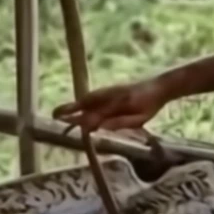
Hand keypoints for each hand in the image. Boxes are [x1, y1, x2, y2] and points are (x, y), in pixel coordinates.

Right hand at [52, 77, 168, 132]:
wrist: (158, 87)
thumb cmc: (150, 105)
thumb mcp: (139, 118)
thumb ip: (121, 122)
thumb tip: (100, 126)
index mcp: (117, 102)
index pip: (96, 113)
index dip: (83, 120)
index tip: (71, 125)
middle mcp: (109, 96)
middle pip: (86, 104)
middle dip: (70, 110)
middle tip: (55, 116)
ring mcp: (108, 93)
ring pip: (87, 100)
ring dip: (73, 106)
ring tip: (58, 114)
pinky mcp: (108, 93)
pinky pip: (92, 98)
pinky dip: (81, 103)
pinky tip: (75, 109)